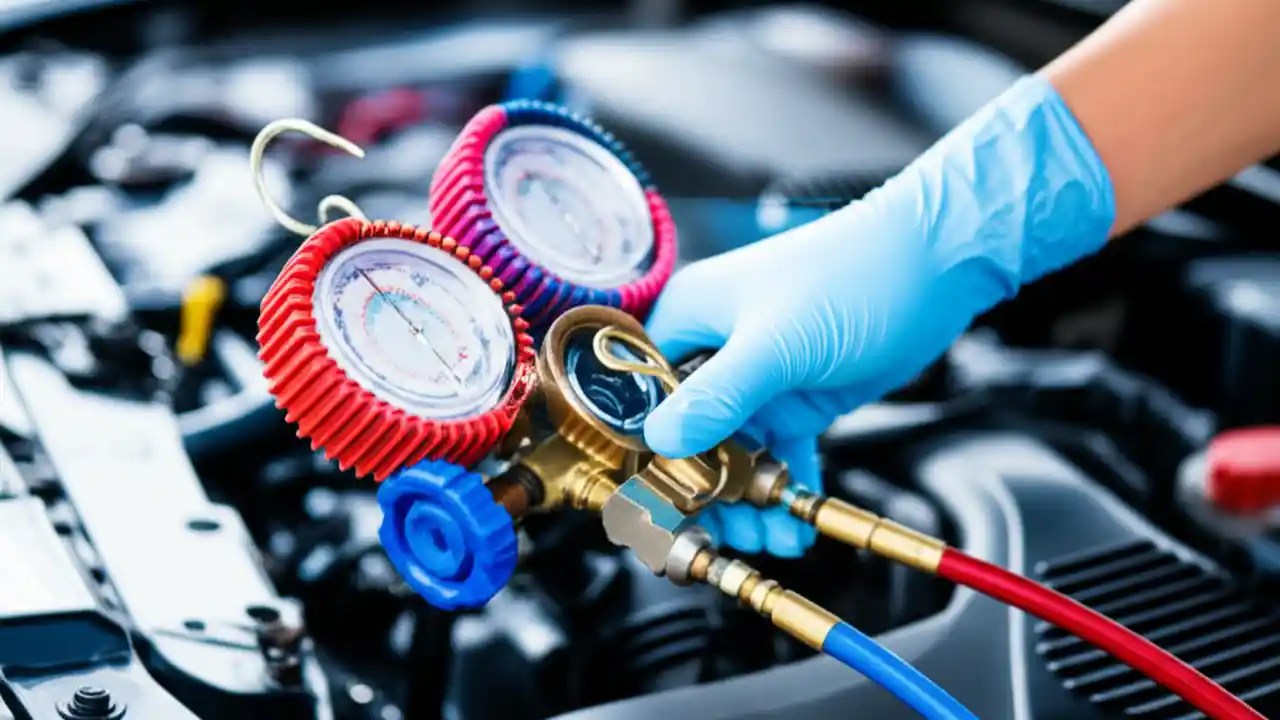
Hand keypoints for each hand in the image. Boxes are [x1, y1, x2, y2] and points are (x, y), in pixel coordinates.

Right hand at [644, 74, 1115, 555]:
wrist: (935, 261)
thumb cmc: (853, 272)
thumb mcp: (777, 343)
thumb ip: (718, 396)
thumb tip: (662, 441)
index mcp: (687, 319)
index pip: (642, 398)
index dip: (645, 453)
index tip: (657, 504)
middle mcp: (714, 349)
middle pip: (685, 436)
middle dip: (701, 492)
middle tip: (716, 537)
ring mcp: (756, 377)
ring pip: (732, 454)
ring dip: (745, 501)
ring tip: (764, 540)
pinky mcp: (795, 398)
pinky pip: (776, 454)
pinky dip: (782, 489)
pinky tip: (791, 526)